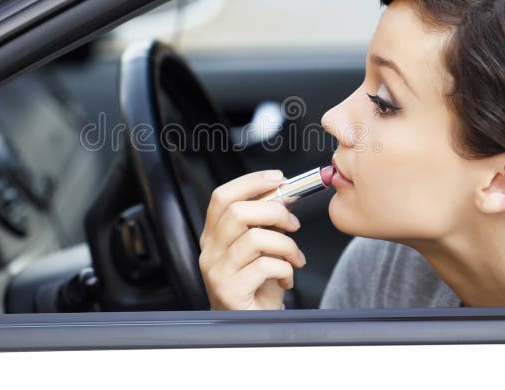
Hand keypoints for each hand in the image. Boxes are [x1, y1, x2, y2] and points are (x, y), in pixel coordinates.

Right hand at [199, 170, 306, 309]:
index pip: (222, 197)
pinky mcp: (230, 291)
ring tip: (294, 257)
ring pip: (255, 239)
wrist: (252, 325)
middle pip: (237, 213)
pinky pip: (265, 267)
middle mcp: (210, 251)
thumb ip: (265, 221)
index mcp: (214, 235)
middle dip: (275, 211)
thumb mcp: (260, 248)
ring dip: (286, 244)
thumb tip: (283, 191)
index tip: (279, 178)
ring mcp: (217, 272)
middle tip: (293, 223)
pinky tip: (287, 279)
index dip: (251, 182)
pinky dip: (285, 269)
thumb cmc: (257, 286)